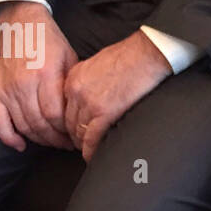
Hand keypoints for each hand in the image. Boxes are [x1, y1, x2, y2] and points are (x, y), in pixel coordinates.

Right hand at [0, 1, 77, 151]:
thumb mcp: (69, 58)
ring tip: (53, 144)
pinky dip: (8, 137)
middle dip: (55, 139)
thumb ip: (71, 84)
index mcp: (46, 74)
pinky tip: (21, 146)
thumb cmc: (50, 41)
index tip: (76, 135)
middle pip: (39, 124)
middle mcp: (24, 84)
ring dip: (38, 140)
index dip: (66, 130)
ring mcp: (7, 89)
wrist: (22, 25)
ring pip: (22, 126)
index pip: (55, 114)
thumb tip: (79, 111)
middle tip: (67, 144)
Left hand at [64, 31, 171, 161]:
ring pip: (78, 132)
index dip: (68, 121)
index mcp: (73, 77)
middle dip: (74, 134)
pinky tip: (92, 156)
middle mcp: (75, 91)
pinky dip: (90, 151)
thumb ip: (86, 79)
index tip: (74, 128)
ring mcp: (88, 103)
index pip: (63, 107)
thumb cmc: (130, 54)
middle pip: (68, 122)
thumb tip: (87, 95)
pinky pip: (91, 139)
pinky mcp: (104, 113)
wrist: (147, 53)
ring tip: (90, 149)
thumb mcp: (97, 62)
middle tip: (81, 143)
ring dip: (82, 143)